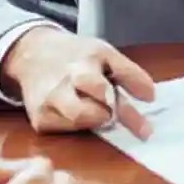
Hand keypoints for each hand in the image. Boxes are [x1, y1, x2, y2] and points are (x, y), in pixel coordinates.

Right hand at [1, 27, 155, 139]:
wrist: (33, 54)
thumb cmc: (76, 55)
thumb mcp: (104, 53)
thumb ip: (129, 73)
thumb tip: (151, 97)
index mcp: (85, 61)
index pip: (108, 87)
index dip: (127, 110)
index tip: (146, 129)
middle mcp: (64, 81)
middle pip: (89, 110)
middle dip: (109, 115)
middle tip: (115, 116)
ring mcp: (49, 101)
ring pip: (79, 122)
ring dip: (95, 120)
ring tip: (97, 110)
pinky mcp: (40, 119)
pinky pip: (68, 130)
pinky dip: (79, 126)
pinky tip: (79, 112)